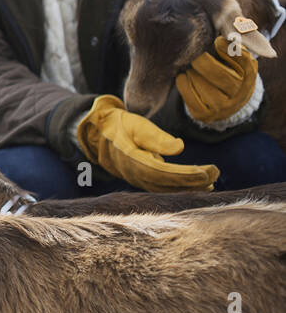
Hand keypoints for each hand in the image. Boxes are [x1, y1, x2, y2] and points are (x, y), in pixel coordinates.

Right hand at [77, 95, 218, 191]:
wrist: (98, 132)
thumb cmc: (120, 125)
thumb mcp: (137, 124)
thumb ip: (156, 137)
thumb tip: (180, 148)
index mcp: (130, 159)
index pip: (162, 172)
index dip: (185, 175)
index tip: (207, 172)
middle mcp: (132, 173)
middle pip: (166, 184)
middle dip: (192, 182)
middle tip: (215, 174)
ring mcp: (135, 178)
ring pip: (164, 188)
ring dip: (188, 187)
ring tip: (210, 182)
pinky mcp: (140, 179)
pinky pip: (161, 187)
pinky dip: (179, 187)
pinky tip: (196, 184)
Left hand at [176, 36, 259, 123]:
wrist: (227, 103)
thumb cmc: (229, 72)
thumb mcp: (235, 60)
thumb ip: (232, 46)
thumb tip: (224, 36)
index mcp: (249, 77)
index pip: (243, 61)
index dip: (229, 49)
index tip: (217, 41)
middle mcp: (239, 94)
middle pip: (218, 73)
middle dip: (202, 61)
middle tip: (194, 54)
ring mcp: (222, 107)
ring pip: (201, 84)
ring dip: (191, 71)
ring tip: (189, 67)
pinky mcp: (204, 114)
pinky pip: (188, 95)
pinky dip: (182, 82)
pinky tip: (184, 76)